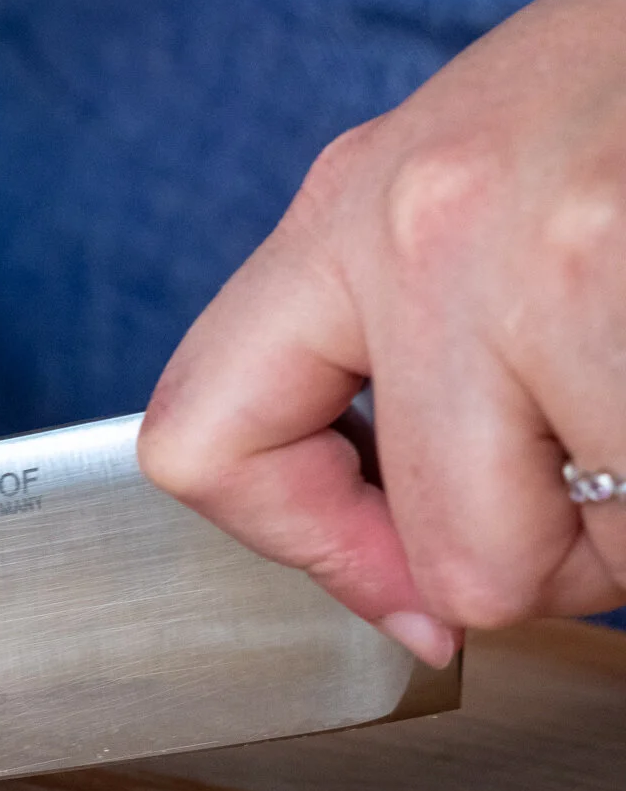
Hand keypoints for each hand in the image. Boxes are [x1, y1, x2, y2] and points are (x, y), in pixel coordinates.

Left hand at [139, 0, 625, 666]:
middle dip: (549, 557)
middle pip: (448, 551)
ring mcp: (550, 260)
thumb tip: (415, 591)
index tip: (401, 585)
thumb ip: (411, 360)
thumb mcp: (472, 199)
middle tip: (609, 474)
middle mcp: (427, 233)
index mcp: (353, 211)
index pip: (205, 444)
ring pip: (579, 552)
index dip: (311, 552)